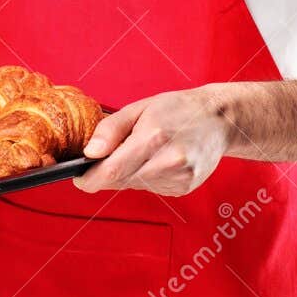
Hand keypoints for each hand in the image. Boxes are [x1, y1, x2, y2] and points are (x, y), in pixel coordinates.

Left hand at [73, 86, 232, 196]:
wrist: (218, 120)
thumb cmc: (177, 109)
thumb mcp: (139, 108)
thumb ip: (111, 129)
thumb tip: (89, 152)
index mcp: (154, 138)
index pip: (113, 170)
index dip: (90, 178)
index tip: (78, 178)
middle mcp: (169, 162)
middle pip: (122, 181)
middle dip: (106, 174)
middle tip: (107, 156)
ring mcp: (180, 178)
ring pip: (135, 185)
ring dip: (127, 174)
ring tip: (141, 151)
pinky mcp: (184, 188)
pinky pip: (150, 188)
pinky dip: (144, 176)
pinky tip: (155, 160)